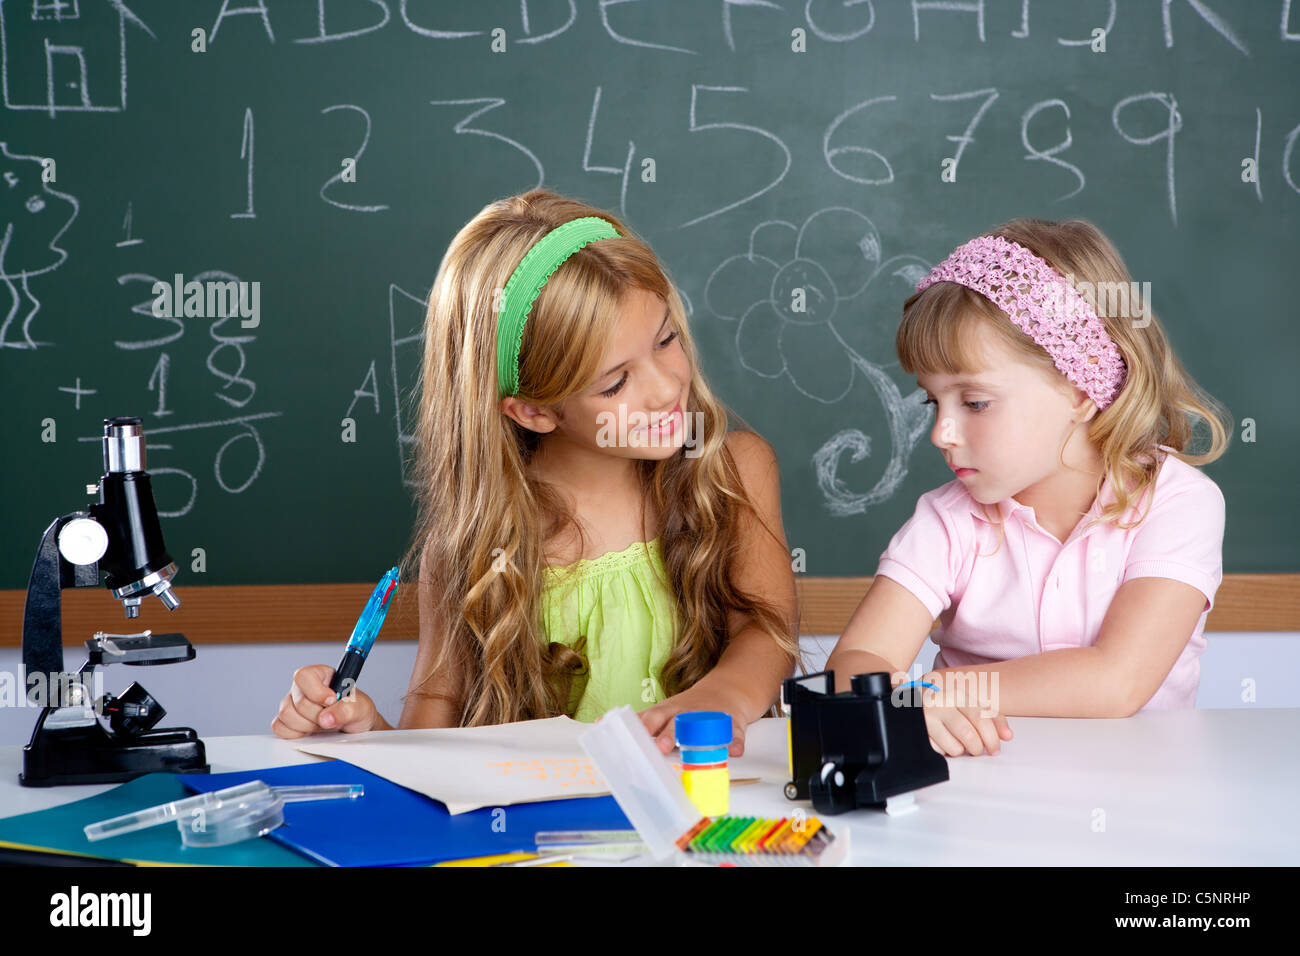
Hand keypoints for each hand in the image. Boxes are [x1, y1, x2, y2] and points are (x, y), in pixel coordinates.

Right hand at [271, 664, 377, 737]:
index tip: (332, 700)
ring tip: (323, 725)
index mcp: (320, 675)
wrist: (354, 727)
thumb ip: (346, 710)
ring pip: (286, 714)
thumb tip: (325, 718)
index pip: (304, 676)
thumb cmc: (356, 710)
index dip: (316, 691)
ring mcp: (292, 704)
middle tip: (332, 717)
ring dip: (307, 726)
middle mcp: (302, 688)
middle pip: (298, 701)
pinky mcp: (286, 721)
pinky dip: (296, 734)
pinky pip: (279, 727)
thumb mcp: (360, 707)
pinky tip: (311, 732)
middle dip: (317, 715)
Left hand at [636, 681, 750, 757]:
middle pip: (675, 722)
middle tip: (660, 746)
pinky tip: (733, 752)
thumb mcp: (663, 711)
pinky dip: (734, 742)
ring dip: (697, 740)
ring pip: (703, 728)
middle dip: (667, 734)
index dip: (641, 728)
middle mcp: (686, 713)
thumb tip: (601, 724)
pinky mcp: (731, 723)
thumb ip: (641, 722)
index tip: (631, 737)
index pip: (651, 718)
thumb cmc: (687, 708)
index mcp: (667, 712)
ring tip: (693, 752)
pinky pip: (733, 733)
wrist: (726, 690)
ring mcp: (709, 717)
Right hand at [917, 670, 1012, 756]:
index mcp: (956, 694)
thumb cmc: (945, 702)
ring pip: (954, 748)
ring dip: (960, 750)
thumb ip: (991, 716)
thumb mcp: (968, 702)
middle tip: (978, 749)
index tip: (995, 748)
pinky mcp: (916, 732)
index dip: (991, 737)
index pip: (980, 718)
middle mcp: (940, 704)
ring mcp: (926, 718)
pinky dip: (943, 751)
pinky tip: (942, 741)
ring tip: (957, 742)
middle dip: (977, 748)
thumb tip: (1008, 736)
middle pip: (968, 735)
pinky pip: (938, 752)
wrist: (911, 698)